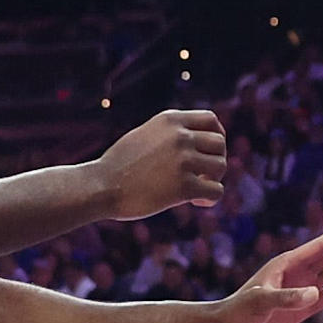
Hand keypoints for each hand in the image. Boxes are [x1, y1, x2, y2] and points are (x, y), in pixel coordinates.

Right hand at [94, 107, 228, 219]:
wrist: (101, 186)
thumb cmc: (119, 166)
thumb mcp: (145, 135)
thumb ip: (170, 134)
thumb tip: (199, 144)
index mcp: (170, 120)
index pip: (211, 119)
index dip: (216, 136)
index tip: (208, 151)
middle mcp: (180, 136)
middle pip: (220, 143)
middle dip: (215, 159)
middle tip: (201, 175)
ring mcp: (183, 160)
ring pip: (221, 166)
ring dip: (214, 179)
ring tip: (197, 188)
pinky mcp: (184, 186)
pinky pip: (216, 191)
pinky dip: (210, 198)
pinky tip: (196, 202)